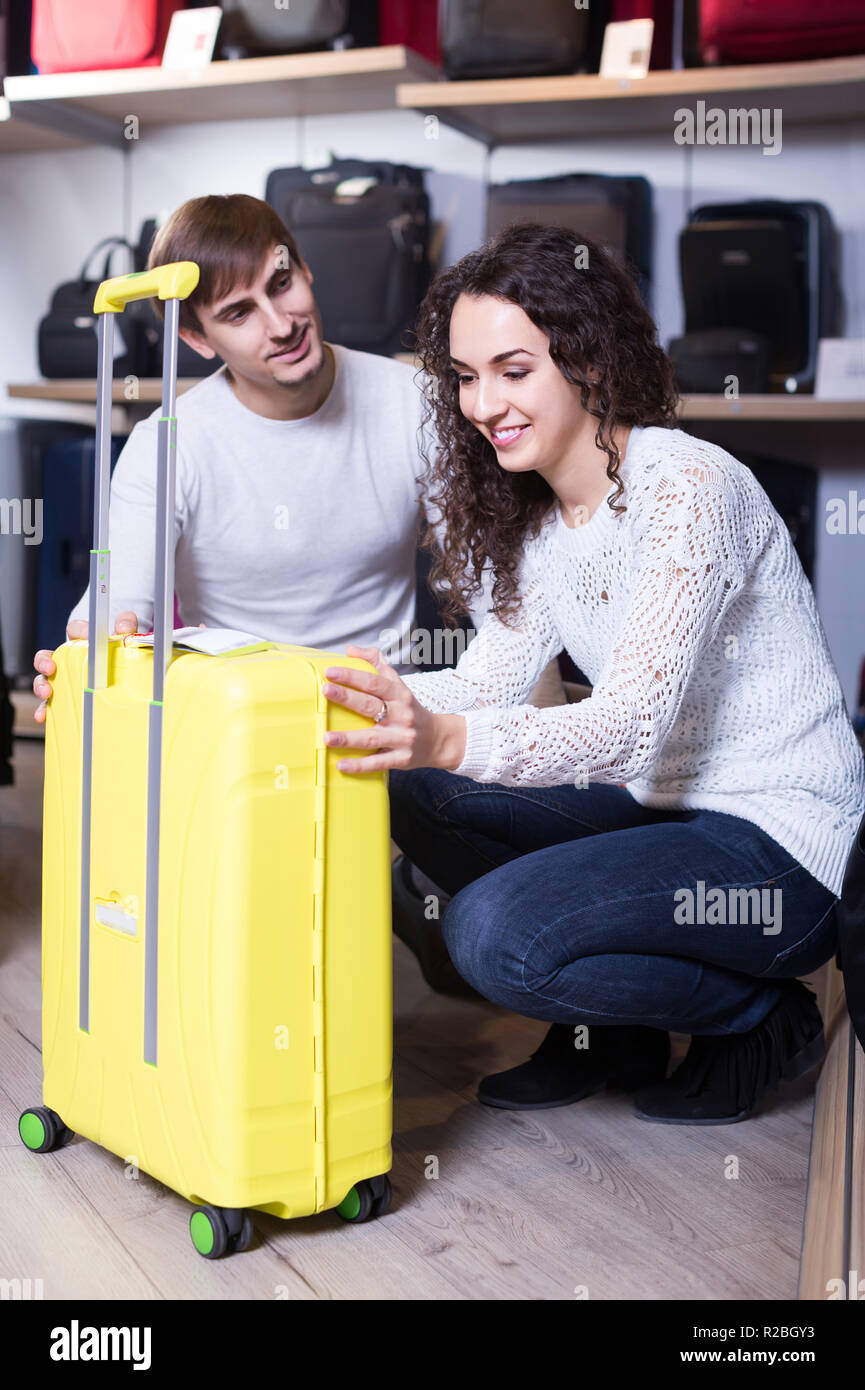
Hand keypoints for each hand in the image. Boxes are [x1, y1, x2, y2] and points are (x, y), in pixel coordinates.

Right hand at [32, 610, 138, 723]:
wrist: (127, 677)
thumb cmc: (120, 655)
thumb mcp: (125, 638)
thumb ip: (126, 626)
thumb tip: (124, 626)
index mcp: (83, 642)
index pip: (75, 630)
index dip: (77, 631)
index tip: (83, 637)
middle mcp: (68, 660)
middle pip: (48, 656)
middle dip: (44, 661)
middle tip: (50, 667)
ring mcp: (64, 680)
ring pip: (44, 680)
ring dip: (42, 685)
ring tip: (47, 692)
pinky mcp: (64, 699)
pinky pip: (50, 705)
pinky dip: (44, 710)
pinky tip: (43, 715)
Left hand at [321, 643, 465, 773]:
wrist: (439, 739)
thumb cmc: (411, 710)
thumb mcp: (399, 685)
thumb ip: (376, 664)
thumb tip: (350, 649)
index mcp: (400, 695)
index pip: (374, 682)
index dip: (352, 676)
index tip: (330, 672)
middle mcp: (401, 715)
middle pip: (371, 705)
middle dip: (347, 698)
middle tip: (326, 691)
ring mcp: (401, 738)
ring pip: (372, 737)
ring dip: (349, 738)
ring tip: (327, 736)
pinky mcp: (401, 759)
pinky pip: (378, 762)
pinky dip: (359, 765)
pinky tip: (341, 764)